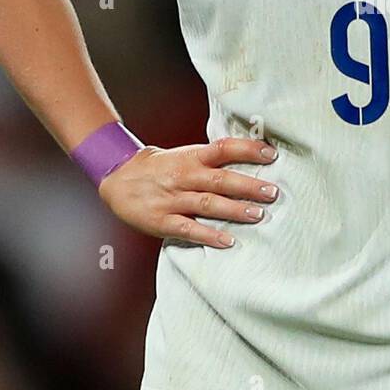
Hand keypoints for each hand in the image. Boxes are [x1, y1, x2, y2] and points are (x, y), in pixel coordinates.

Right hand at [98, 136, 278, 247]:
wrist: (117, 176)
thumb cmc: (160, 166)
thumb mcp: (185, 154)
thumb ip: (212, 158)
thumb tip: (251, 157)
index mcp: (191, 157)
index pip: (223, 148)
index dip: (248, 150)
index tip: (271, 154)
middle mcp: (184, 176)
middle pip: (220, 179)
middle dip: (248, 186)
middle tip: (272, 192)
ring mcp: (173, 199)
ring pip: (207, 204)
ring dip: (234, 210)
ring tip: (258, 214)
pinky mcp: (162, 220)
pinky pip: (187, 228)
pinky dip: (208, 235)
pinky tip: (227, 241)